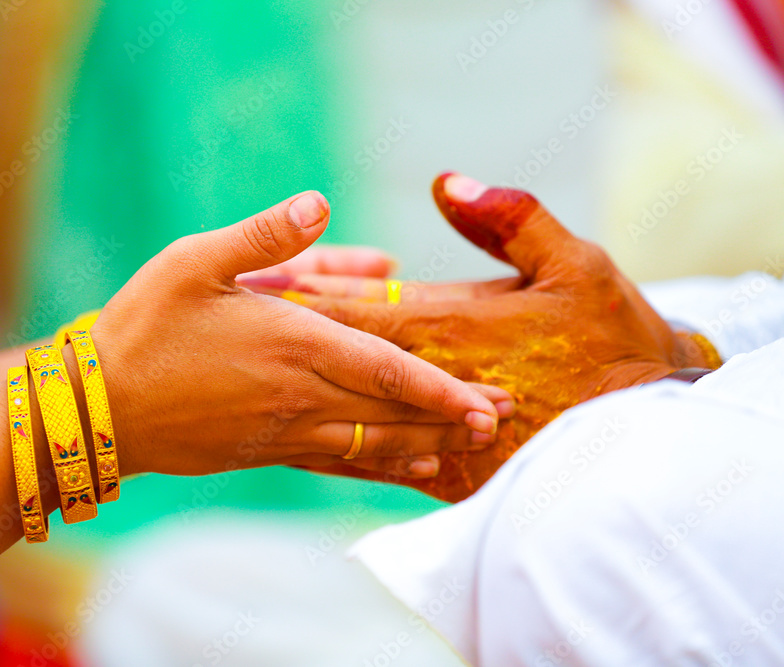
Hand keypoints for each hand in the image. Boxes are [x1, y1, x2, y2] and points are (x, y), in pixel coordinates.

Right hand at [90, 191, 511, 479]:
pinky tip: (403, 466)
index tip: (484, 396)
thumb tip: (320, 200)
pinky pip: (335, 462)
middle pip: (391, 412)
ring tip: (467, 449)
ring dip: (423, 444)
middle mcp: (297, 394)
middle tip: (501, 422)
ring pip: (370, 444)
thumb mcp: (195, 261)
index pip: (386, 369)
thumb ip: (264, 235)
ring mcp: (282, 431)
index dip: (440, 386)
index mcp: (290, 343)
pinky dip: (377, 464)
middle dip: (448, 417)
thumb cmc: (144, 326)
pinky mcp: (264, 453)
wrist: (98, 408)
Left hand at [240, 174, 716, 500]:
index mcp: (453, 325)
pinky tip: (299, 450)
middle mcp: (434, 378)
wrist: (649, 421)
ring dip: (297, 402)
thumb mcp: (578, 266)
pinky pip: (385, 463)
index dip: (304, 297)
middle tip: (216, 345)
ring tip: (238, 403)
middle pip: (340, 363)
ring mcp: (437, 428)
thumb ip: (512, 223)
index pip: (358, 311)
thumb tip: (446, 184)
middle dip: (283, 350)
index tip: (249, 287)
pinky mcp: (453, 464)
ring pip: (352, 416)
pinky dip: (342, 452)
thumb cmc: (615, 336)